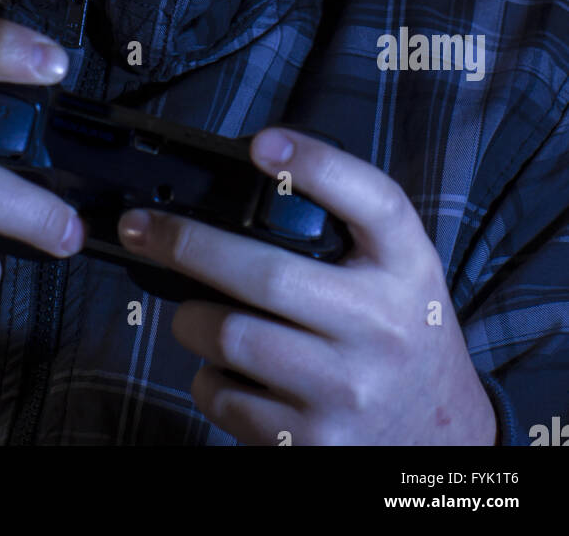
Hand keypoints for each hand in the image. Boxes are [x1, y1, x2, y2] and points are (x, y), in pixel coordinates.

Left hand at [117, 127, 496, 445]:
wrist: (442, 436)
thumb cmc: (401, 331)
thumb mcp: (399, 265)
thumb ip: (346, 216)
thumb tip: (259, 163)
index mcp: (406, 267)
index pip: (374, 201)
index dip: (315, 164)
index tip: (263, 143)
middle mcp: (382, 327)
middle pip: (266, 273)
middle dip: (186, 244)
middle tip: (144, 228)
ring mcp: (346, 390)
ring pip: (230, 338)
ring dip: (190, 318)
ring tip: (194, 312)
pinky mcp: (312, 442)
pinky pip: (225, 397)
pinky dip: (209, 378)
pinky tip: (229, 370)